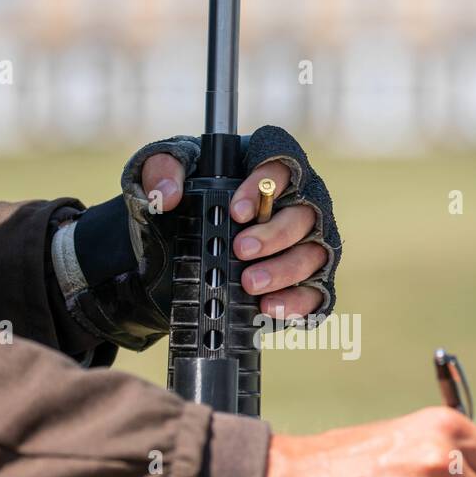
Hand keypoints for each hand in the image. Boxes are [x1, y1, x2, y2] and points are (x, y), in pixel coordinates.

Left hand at [140, 153, 327, 318]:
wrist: (179, 247)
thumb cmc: (185, 201)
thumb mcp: (165, 175)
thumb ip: (162, 170)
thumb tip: (169, 194)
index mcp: (268, 174)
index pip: (280, 168)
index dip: (264, 187)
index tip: (236, 212)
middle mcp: (294, 207)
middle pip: (302, 214)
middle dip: (275, 234)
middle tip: (241, 250)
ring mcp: (303, 245)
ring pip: (312, 253)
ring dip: (284, 270)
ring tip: (251, 284)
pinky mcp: (303, 281)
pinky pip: (313, 292)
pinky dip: (295, 302)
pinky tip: (269, 308)